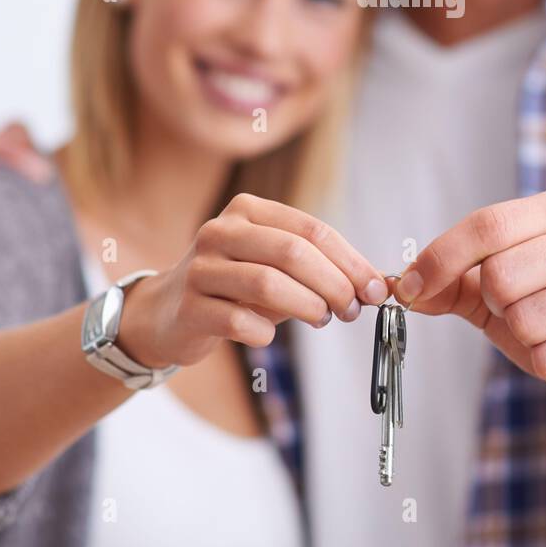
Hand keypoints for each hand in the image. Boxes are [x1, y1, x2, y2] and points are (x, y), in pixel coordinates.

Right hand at [118, 193, 389, 368]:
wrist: (168, 313)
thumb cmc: (236, 287)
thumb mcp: (275, 267)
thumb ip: (319, 269)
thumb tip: (374, 286)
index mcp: (248, 211)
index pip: (310, 229)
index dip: (350, 260)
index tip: (376, 288)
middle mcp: (221, 231)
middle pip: (292, 252)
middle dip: (333, 283)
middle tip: (353, 308)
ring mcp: (200, 268)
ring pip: (267, 283)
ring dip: (307, 306)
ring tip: (322, 319)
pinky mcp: (188, 306)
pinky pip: (238, 320)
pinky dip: (264, 331)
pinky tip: (269, 335)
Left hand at [392, 191, 545, 419]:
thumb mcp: (510, 291)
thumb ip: (457, 283)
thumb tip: (400, 285)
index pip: (487, 224)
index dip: (440, 258)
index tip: (412, 288)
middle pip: (500, 276)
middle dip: (498, 309)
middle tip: (528, 316)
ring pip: (524, 321)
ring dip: (528, 342)